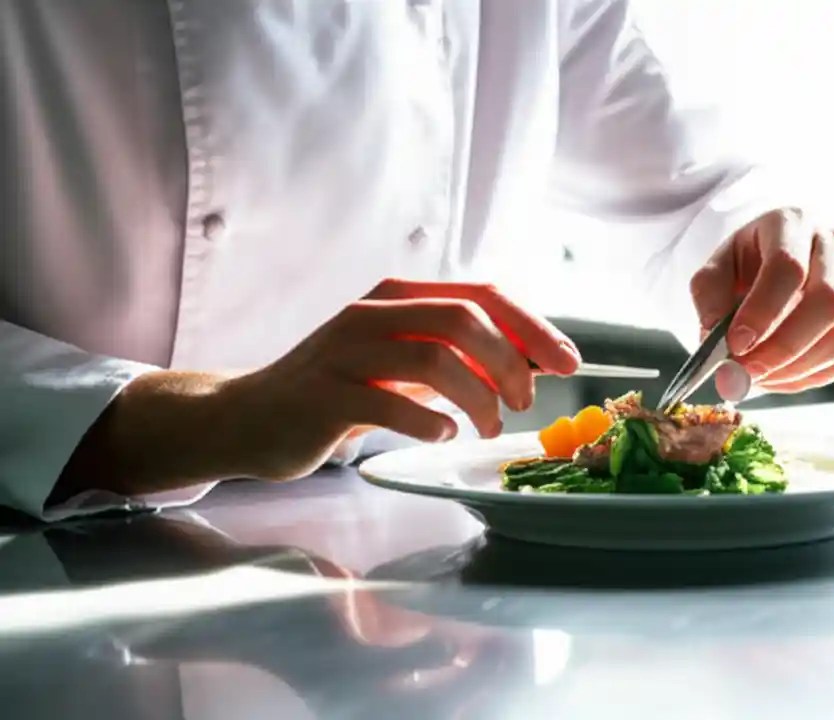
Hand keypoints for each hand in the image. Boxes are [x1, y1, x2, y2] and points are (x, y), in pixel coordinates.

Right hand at [55, 280, 579, 498]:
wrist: (250, 417)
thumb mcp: (403, 363)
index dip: (533, 328)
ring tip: (484, 427)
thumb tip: (530, 364)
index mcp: (400, 297)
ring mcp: (345, 351)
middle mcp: (373, 313)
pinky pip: (390, 404)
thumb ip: (458, 357)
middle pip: (464, 320)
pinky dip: (429, 423)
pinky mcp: (324, 394)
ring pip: (433, 359)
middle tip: (522, 403)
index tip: (568, 363)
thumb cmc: (340, 389)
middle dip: (509, 363)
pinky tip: (441, 436)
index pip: (483, 296)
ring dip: (476, 399)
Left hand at [690, 208, 833, 395]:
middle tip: (747, 372)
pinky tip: (783, 373)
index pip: (788, 266)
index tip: (736, 344)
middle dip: (784, 346)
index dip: (762, 311)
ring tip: (761, 375)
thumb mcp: (719, 265)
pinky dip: (814, 374)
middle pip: (829, 300)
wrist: (785, 261)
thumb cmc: (751, 264)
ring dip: (799, 366)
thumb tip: (714, 336)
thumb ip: (709, 295)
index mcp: (794, 223)